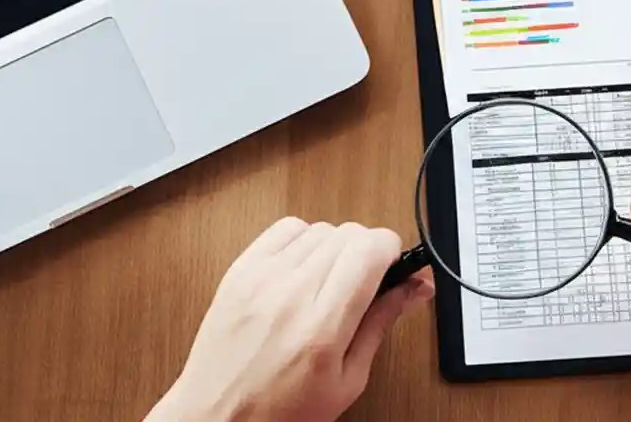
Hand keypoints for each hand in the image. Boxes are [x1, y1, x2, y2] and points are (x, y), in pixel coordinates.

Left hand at [146, 218, 434, 421]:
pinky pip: (286, 228)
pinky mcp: (240, 270)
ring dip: (336, 247)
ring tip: (330, 283)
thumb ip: (382, 324)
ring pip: (322, 227)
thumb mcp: (348, 380)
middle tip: (365, 284)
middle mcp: (291, 294)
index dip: (392, 251)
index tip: (394, 269)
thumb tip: (414, 288)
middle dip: (369, 252)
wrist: (215, 417)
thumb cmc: (280, 411)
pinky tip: (303, 269)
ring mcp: (261, 278)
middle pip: (351, 233)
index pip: (371, 249)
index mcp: (323, 327)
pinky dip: (303, 240)